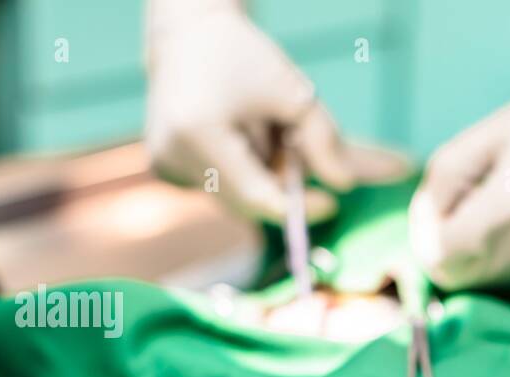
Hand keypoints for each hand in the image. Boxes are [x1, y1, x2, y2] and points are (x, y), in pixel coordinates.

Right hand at [145, 0, 406, 222]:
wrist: (187, 35)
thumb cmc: (244, 58)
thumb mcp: (294, 94)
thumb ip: (324, 141)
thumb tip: (344, 185)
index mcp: (198, 133)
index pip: (255, 196)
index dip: (296, 208)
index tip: (331, 205)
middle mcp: (172, 155)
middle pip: (247, 201)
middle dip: (279, 185)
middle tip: (294, 146)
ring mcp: (165, 166)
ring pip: (235, 197)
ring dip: (259, 175)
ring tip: (258, 126)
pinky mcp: (165, 169)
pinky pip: (219, 188)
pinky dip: (240, 171)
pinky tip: (235, 133)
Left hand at [410, 43, 509, 289]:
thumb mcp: (495, 129)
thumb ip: (449, 174)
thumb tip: (426, 213)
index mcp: (508, 210)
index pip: (438, 255)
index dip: (424, 232)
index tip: (435, 203)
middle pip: (456, 277)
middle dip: (442, 246)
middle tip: (455, 206)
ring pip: (482, 280)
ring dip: (470, 251)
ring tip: (491, 203)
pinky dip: (497, 253)